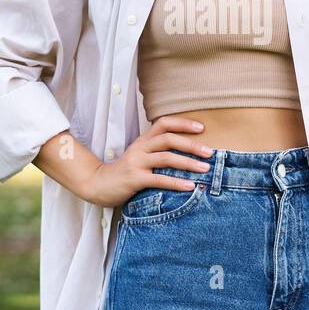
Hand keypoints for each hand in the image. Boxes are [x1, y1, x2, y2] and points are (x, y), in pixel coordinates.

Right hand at [83, 116, 213, 208]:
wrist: (98, 184)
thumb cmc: (124, 172)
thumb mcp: (139, 156)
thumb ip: (157, 151)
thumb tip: (187, 153)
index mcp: (143, 140)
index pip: (164, 123)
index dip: (183, 123)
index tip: (202, 128)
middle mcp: (140, 148)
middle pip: (168, 139)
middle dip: (191, 144)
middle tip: (210, 152)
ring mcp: (136, 163)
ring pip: (166, 158)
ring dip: (188, 163)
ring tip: (205, 169)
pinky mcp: (134, 179)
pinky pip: (159, 179)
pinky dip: (176, 182)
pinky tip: (190, 186)